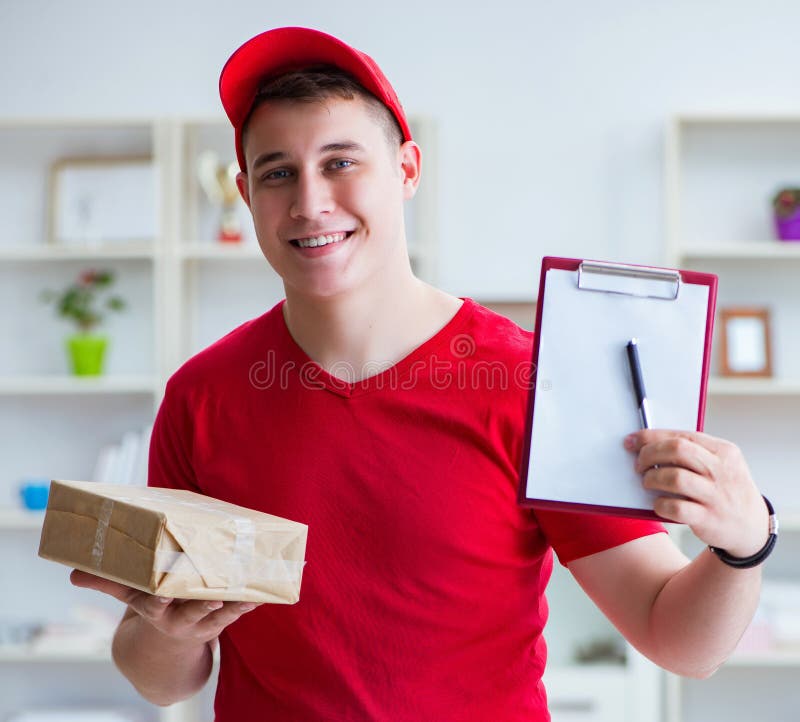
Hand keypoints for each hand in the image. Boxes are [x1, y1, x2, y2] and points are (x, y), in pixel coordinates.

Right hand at [70, 569, 260, 644]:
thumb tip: (73, 573)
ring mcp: (202, 621)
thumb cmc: (151, 606)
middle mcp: (180, 618)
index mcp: (156, 610)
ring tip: (246, 597)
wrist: (168, 646)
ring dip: (233, 607)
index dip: (159, 601)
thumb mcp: (128, 596)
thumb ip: (106, 583)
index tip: (163, 595)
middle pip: (191, 613)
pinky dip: (249, 604)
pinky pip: (236, 612)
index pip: (155, 606)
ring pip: (219, 617)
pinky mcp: (221, 619)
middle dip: (201, 607)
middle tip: (213, 599)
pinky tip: (262, 595)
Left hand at [624, 429, 768, 557]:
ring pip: (674, 477)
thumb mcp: (721, 463)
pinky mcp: (708, 519)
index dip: (651, 437)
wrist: (751, 526)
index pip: (681, 435)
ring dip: (652, 479)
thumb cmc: (725, 488)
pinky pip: (675, 508)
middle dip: (649, 454)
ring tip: (647, 482)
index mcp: (723, 451)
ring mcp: (716, 495)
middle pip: (677, 450)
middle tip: (638, 464)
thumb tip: (647, 442)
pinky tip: (658, 504)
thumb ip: (693, 451)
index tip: (631, 441)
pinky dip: (660, 504)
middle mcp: (722, 471)